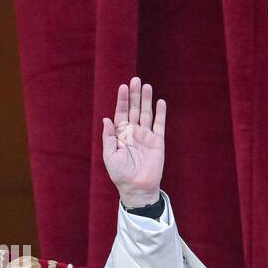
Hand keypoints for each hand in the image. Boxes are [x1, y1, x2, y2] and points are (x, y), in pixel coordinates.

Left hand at [102, 76, 165, 208]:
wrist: (136, 188)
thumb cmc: (121, 174)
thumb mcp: (110, 156)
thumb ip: (109, 137)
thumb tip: (106, 119)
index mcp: (121, 135)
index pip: (121, 113)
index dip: (122, 100)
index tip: (123, 87)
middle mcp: (134, 132)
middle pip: (134, 109)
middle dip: (134, 95)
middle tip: (135, 79)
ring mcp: (146, 136)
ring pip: (147, 114)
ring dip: (147, 100)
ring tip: (146, 86)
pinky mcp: (158, 142)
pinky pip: (160, 125)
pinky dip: (160, 113)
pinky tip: (160, 102)